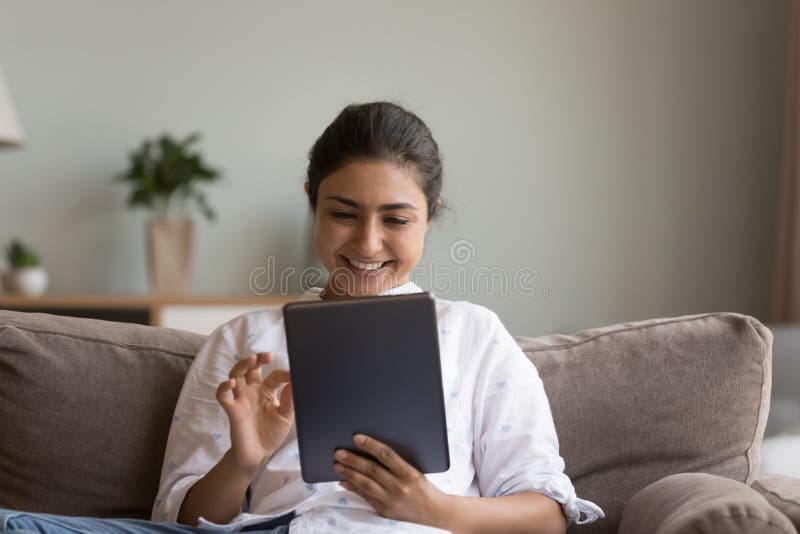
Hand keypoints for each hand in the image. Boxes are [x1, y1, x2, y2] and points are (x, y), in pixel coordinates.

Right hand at [215, 353, 293, 474]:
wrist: (257, 455)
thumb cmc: (271, 434)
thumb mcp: (286, 416)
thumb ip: (290, 400)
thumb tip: (296, 381)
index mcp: (267, 391)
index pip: (275, 375)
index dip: (284, 374)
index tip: (292, 376)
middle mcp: (253, 391)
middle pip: (251, 368)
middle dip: (257, 359)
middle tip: (267, 356)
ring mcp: (242, 399)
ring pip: (236, 375)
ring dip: (242, 365)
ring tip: (252, 359)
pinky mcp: (232, 410)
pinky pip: (223, 395)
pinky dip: (224, 387)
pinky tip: (231, 383)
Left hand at [334, 434, 451, 528]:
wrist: (434, 512)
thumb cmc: (424, 486)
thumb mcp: (415, 470)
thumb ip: (397, 462)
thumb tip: (374, 449)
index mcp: (410, 473)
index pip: (386, 455)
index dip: (370, 445)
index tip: (357, 438)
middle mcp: (399, 487)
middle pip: (372, 470)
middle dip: (353, 460)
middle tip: (339, 452)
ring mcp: (391, 500)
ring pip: (365, 484)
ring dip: (349, 473)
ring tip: (338, 465)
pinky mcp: (385, 510)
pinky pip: (365, 497)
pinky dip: (353, 488)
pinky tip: (344, 481)